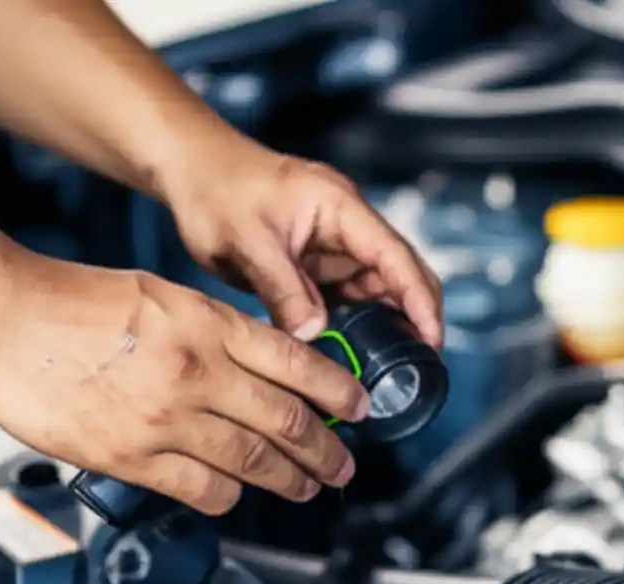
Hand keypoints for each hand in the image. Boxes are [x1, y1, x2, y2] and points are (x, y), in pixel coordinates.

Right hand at [0, 258, 368, 515]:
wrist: (3, 319)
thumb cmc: (72, 300)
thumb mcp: (162, 294)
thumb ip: (213, 331)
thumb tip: (259, 364)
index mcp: (209, 324)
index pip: (297, 363)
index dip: (338, 391)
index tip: (359, 407)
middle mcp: (198, 372)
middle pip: (287, 421)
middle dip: (326, 450)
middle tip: (345, 466)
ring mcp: (166, 418)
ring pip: (253, 460)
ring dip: (290, 479)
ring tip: (308, 487)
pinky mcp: (130, 456)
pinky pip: (200, 487)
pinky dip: (228, 496)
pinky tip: (238, 496)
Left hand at [157, 138, 442, 345]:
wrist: (191, 172)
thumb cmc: (217, 189)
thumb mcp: (247, 240)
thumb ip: (282, 287)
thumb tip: (314, 333)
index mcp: (341, 207)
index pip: (394, 255)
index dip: (418, 297)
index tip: (432, 337)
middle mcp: (347, 227)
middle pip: (399, 273)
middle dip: (415, 315)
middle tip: (420, 366)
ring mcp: (333, 247)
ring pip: (375, 291)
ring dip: (384, 326)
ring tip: (390, 371)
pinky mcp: (316, 266)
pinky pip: (346, 300)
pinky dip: (353, 327)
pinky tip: (353, 357)